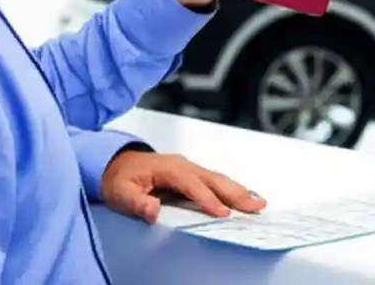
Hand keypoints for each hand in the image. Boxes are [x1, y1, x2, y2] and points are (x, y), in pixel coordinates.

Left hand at [101, 150, 266, 222]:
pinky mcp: (191, 174)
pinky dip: (231, 188)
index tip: (223, 213)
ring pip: (218, 179)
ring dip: (239, 191)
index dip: (208, 199)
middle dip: (236, 193)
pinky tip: (244, 196)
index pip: (192, 185)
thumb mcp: (120, 192)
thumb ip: (136, 202)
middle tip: (256, 206)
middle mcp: (183, 166)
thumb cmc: (119, 177)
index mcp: (169, 168)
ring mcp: (189, 168)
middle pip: (214, 179)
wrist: (115, 161)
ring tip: (259, 203)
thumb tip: (153, 211)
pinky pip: (214, 181)